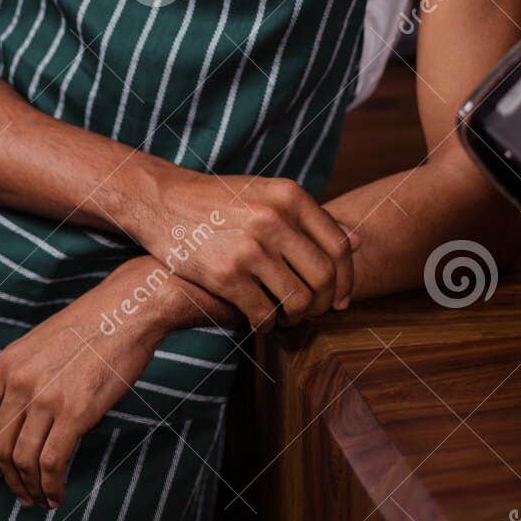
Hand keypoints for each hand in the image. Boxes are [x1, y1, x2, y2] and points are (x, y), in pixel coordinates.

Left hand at [0, 258, 177, 508]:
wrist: (129, 310)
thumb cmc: (94, 324)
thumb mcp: (42, 341)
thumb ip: (25, 374)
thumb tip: (21, 416)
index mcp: (8, 363)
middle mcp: (20, 382)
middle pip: (0, 445)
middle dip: (8, 477)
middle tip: (20, 492)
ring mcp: (46, 398)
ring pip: (24, 460)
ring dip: (28, 487)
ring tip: (38, 499)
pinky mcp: (75, 413)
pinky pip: (52, 463)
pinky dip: (51, 486)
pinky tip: (56, 495)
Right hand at [129, 162, 359, 330]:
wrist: (163, 202)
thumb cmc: (219, 201)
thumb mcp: (267, 194)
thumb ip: (309, 218)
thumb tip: (358, 241)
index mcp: (290, 196)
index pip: (340, 247)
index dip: (346, 279)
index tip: (340, 299)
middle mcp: (274, 219)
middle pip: (324, 278)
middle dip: (323, 304)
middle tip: (313, 313)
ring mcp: (250, 248)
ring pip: (298, 301)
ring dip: (296, 318)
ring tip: (286, 318)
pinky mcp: (226, 275)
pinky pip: (264, 314)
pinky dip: (267, 326)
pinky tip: (260, 323)